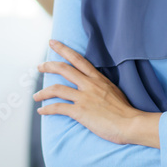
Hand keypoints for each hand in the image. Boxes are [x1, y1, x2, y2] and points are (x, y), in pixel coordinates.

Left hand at [34, 40, 159, 147]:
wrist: (131, 124)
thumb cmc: (125, 111)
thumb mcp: (113, 90)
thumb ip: (101, 86)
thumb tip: (94, 86)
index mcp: (98, 78)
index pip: (78, 59)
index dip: (63, 49)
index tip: (52, 43)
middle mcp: (89, 84)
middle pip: (64, 69)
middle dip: (48, 66)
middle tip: (39, 66)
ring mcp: (84, 97)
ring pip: (57, 89)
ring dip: (43, 92)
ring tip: (36, 96)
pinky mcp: (80, 111)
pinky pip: (58, 107)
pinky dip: (47, 109)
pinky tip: (41, 111)